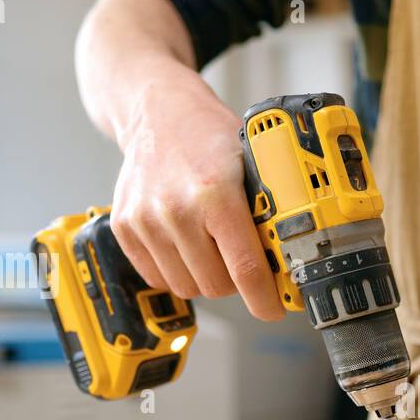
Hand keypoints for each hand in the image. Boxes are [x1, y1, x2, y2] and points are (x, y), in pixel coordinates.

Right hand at [108, 65, 281, 317]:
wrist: (155, 110)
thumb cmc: (208, 135)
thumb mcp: (252, 161)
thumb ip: (269, 208)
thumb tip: (294, 258)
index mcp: (216, 194)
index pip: (245, 269)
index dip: (265, 299)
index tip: (275, 309)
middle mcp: (176, 210)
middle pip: (217, 286)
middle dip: (237, 283)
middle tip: (243, 262)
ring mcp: (145, 221)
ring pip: (187, 287)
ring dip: (206, 278)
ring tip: (213, 247)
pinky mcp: (124, 228)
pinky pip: (158, 278)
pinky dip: (177, 271)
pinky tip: (187, 244)